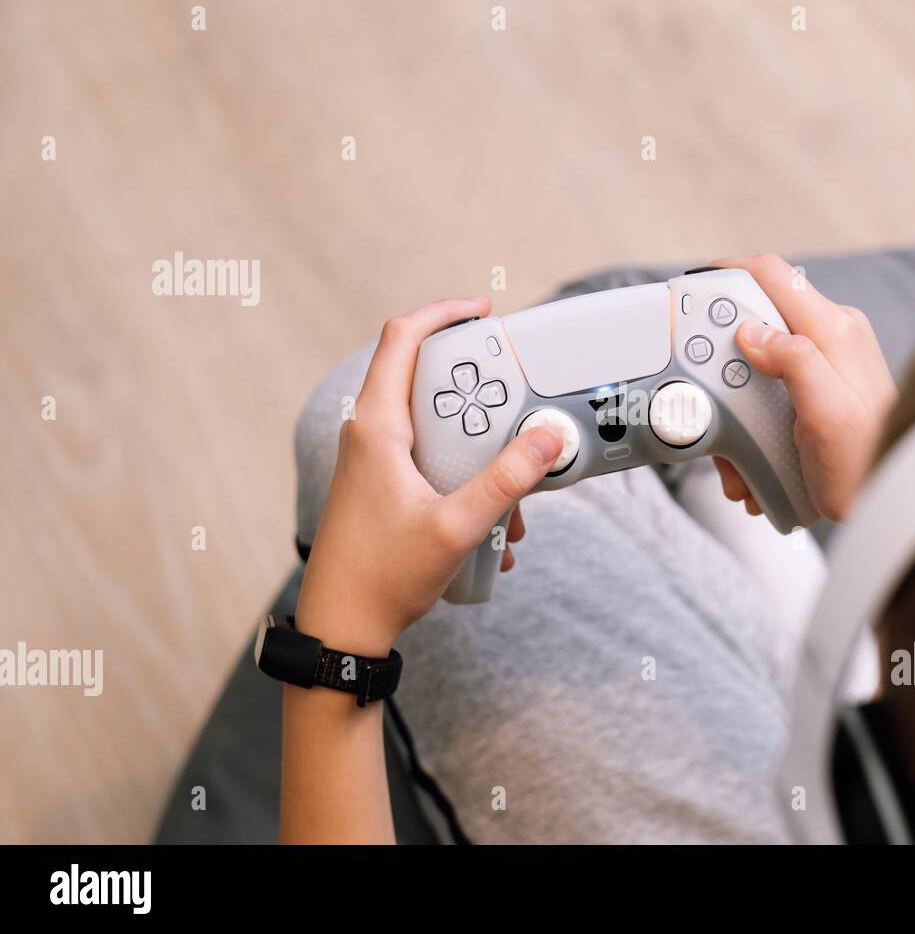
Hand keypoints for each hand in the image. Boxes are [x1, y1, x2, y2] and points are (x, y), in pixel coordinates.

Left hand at [294, 298, 563, 654]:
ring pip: (435, 428)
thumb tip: (548, 439)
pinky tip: (495, 529)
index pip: (402, 339)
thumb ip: (506, 481)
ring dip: (480, 451)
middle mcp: (369, 436)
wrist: (341, 629)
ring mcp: (374, 463)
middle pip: (427, 380)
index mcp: (376, 427)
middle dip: (481, 394)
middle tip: (517, 402)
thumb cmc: (381, 578)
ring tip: (514, 495)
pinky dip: (466, 480)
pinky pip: (431, 462)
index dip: (443, 314)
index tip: (484, 311)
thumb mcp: (457, 526)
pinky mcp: (382, 488)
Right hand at [710, 254, 896, 521]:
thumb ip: (795, 362)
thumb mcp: (828, 415)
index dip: (728, 274)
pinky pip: (768, 389)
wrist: (890, 501)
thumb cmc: (865, 466)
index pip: (772, 274)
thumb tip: (752, 331)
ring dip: (734, 406)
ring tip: (735, 454)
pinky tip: (752, 461)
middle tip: (709, 400)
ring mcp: (823, 361)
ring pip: (755, 362)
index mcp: (834, 329)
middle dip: (724, 362)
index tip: (692, 294)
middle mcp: (830, 335)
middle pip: (755, 320)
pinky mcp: (816, 386)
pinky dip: (750, 424)